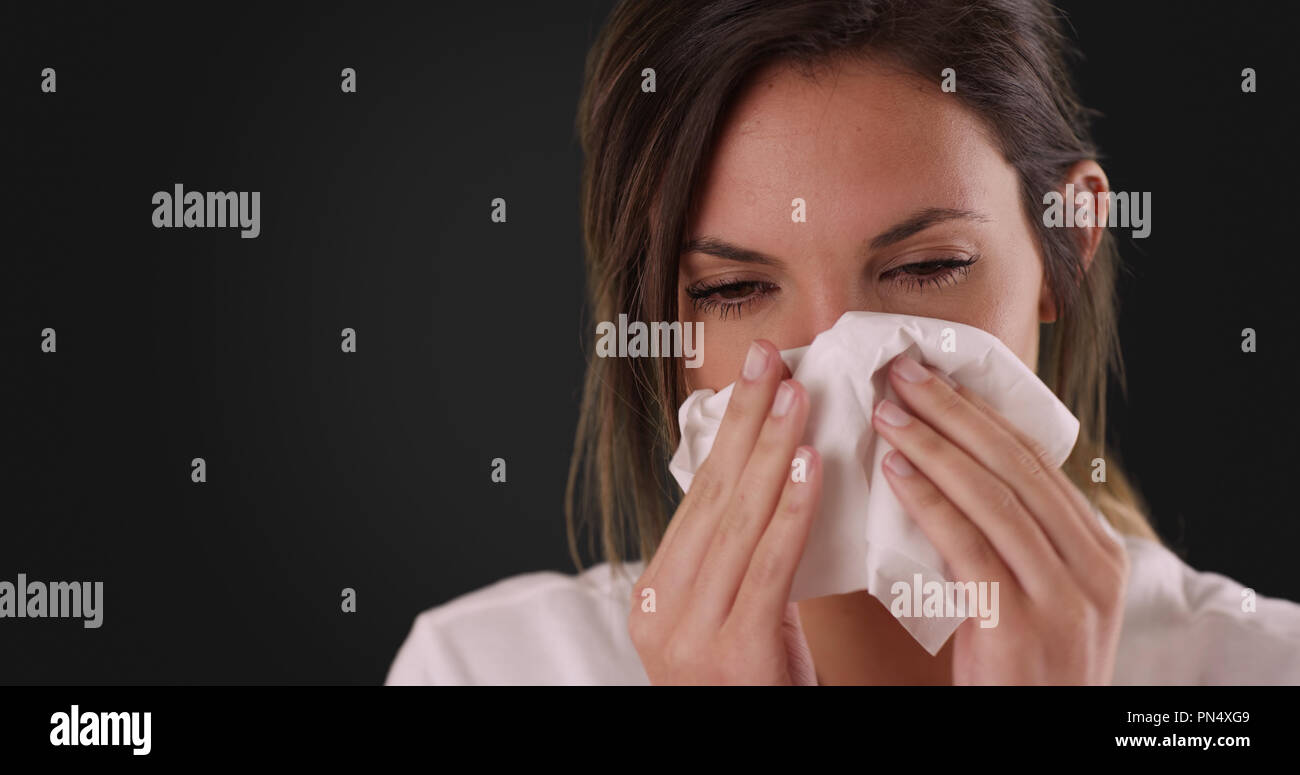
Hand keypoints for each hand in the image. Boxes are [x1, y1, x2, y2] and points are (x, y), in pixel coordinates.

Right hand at [630, 339, 821, 684]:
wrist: (747, 751)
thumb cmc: (752, 690)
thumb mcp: (730, 617)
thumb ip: (736, 556)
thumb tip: (767, 474)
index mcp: (654, 592)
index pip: (697, 494)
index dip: (728, 430)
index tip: (753, 376)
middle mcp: (659, 606)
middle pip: (711, 494)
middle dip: (744, 419)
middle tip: (769, 358)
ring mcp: (688, 631)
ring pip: (737, 521)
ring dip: (770, 449)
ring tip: (794, 394)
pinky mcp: (731, 651)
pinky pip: (767, 566)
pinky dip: (790, 511)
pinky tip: (809, 466)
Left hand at [871, 353, 1128, 684]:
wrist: (1039, 740)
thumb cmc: (1024, 672)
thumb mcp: (1039, 597)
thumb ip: (1017, 540)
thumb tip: (954, 469)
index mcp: (1099, 552)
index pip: (1035, 463)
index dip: (981, 413)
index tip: (935, 376)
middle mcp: (1092, 567)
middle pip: (1015, 467)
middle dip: (954, 411)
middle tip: (902, 372)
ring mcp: (1062, 596)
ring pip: (992, 497)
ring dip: (933, 445)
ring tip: (887, 411)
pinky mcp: (1021, 624)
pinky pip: (968, 545)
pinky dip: (928, 501)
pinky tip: (895, 471)